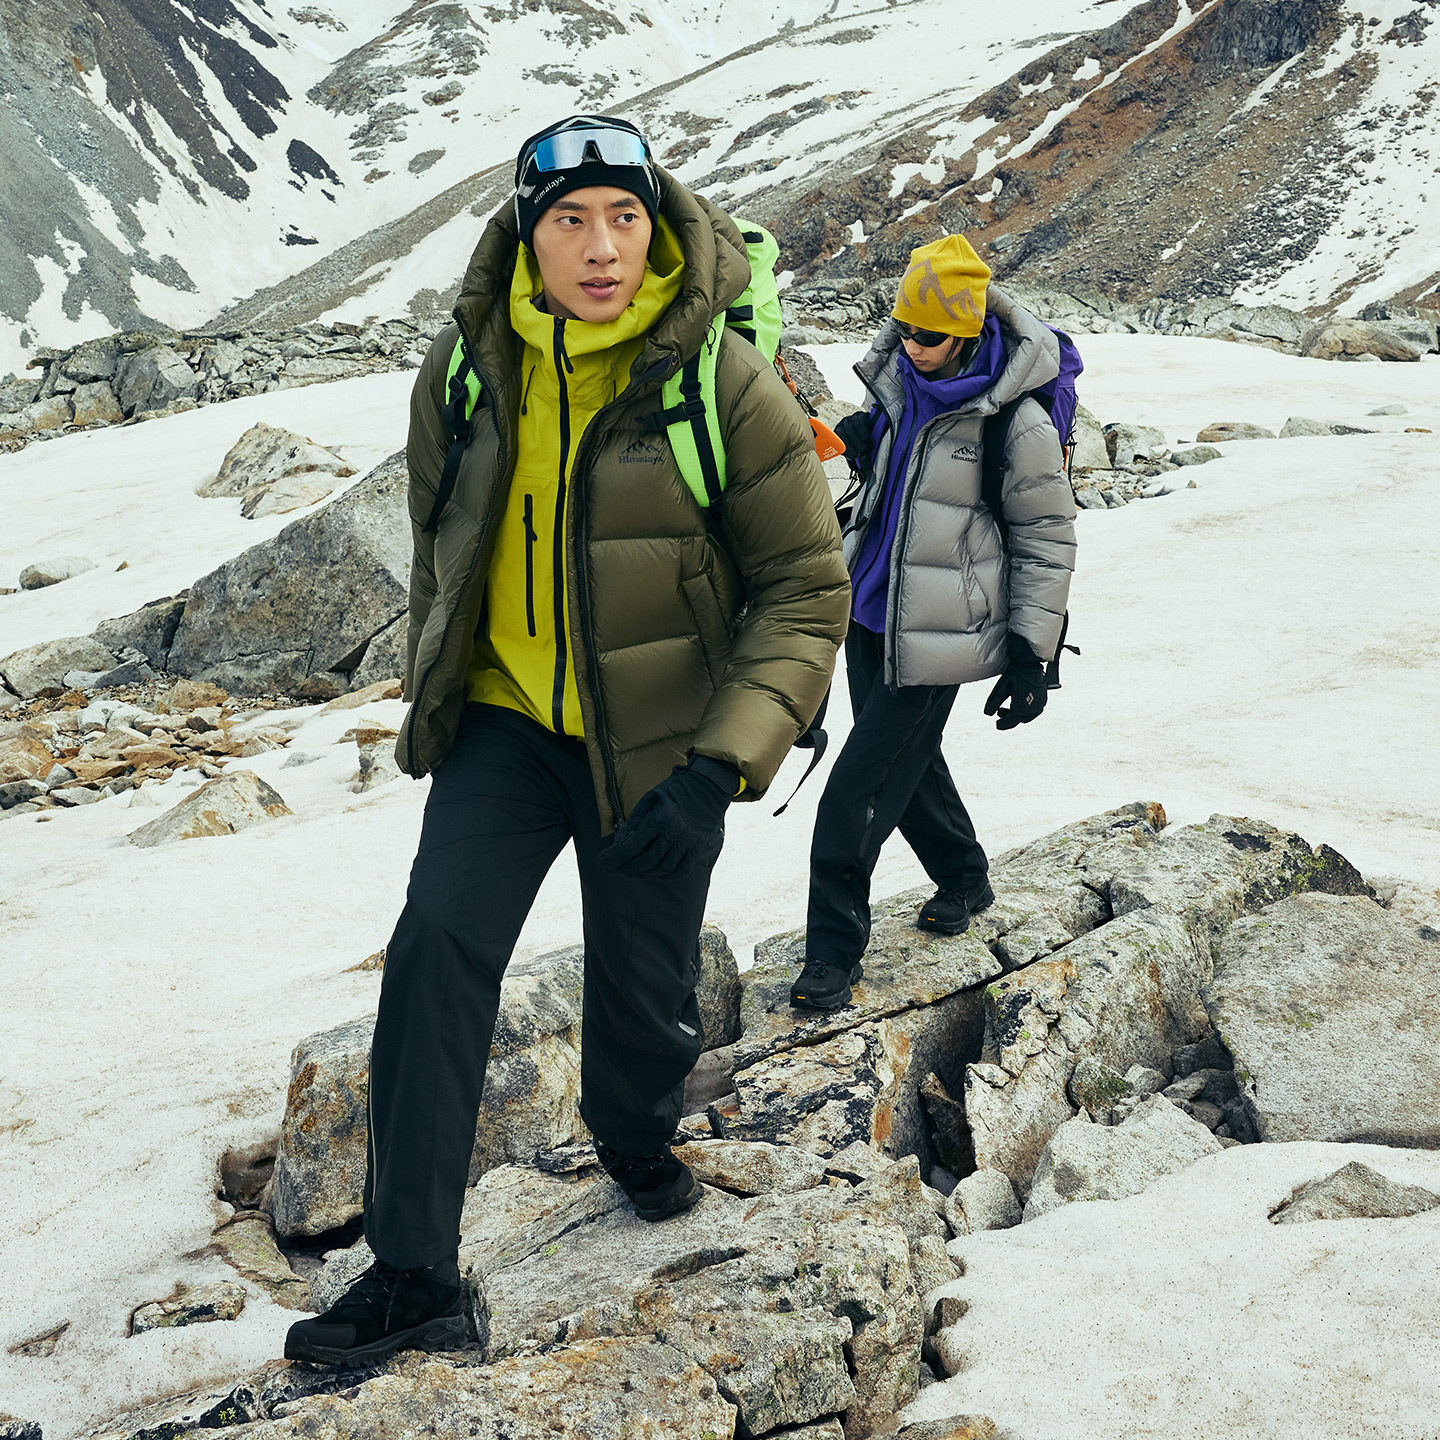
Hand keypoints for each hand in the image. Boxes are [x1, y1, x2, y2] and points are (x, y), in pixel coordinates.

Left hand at [601, 756, 737, 878]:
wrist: (707, 786)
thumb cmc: (673, 791)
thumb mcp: (650, 798)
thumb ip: (635, 821)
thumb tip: (619, 844)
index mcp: (662, 817)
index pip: (633, 844)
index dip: (615, 857)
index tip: (602, 863)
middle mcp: (676, 832)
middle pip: (647, 860)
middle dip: (626, 868)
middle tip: (613, 870)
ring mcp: (689, 842)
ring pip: (663, 868)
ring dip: (643, 874)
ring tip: (630, 872)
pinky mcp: (699, 848)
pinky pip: (680, 871)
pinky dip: (664, 876)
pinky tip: (652, 874)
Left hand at [834, 410, 872, 470]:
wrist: (873, 429)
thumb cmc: (863, 443)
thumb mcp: (857, 452)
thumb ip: (855, 459)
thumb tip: (856, 471)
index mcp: (838, 434)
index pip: (837, 439)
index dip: (845, 449)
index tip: (853, 457)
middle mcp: (842, 424)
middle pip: (843, 432)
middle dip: (852, 445)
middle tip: (860, 453)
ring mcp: (850, 418)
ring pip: (850, 427)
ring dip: (858, 439)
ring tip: (865, 447)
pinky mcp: (859, 414)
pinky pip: (860, 421)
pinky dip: (863, 430)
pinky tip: (867, 438)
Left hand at [984, 635, 1047, 730]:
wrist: (1030, 664)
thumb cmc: (1015, 675)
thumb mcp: (1001, 688)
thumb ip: (994, 702)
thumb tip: (987, 714)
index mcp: (1021, 708)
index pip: (1010, 722)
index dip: (1002, 725)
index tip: (997, 724)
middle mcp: (1032, 710)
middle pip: (1019, 720)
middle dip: (1009, 718)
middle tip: (1000, 711)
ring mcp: (1039, 705)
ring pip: (1027, 716)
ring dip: (1017, 714)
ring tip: (1009, 706)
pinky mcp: (1043, 700)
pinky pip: (1034, 711)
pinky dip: (1026, 710)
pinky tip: (1019, 702)